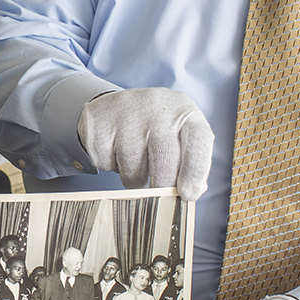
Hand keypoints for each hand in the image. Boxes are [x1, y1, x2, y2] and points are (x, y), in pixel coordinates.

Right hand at [76, 88, 213, 198]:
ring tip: (135, 162)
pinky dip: (111, 166)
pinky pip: (107, 163)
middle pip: (165, 162)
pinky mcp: (100, 120)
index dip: (195, 170)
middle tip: (158, 193)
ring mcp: (128, 112)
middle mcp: (159, 108)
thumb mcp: (181, 137)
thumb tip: (191, 192)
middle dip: (162, 187)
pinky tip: (115, 151)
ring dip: (134, 178)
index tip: (188, 194)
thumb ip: (190, 163)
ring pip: (133, 169)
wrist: (121, 105)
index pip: (199, 140)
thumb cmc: (159, 128)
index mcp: (185, 112)